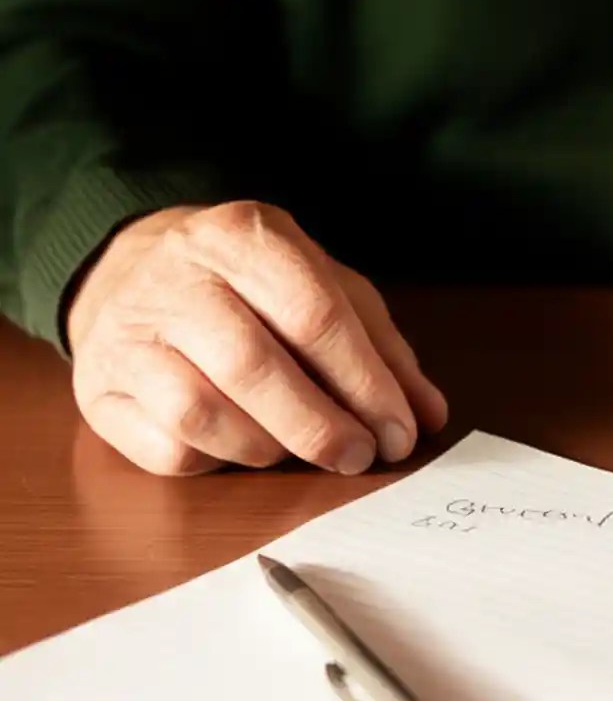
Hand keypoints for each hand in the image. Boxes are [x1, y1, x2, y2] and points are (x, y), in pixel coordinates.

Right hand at [66, 201, 447, 475]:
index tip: (400, 431)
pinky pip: (166, 449)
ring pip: (201, 413)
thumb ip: (380, 347)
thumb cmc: (251, 285)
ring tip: (299, 449)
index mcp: (245, 237)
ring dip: (267, 447)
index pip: (314, 314)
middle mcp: (178, 278)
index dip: (365, 383)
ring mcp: (128, 334)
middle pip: (253, 365)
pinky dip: (216, 463)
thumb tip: (426, 414)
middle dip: (320, 426)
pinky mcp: (98, 390)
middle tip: (358, 456)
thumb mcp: (325, 287)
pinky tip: (241, 447)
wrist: (133, 268)